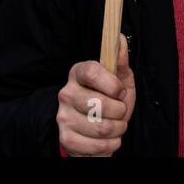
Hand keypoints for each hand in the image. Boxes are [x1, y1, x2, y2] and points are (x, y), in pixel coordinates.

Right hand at [57, 37, 135, 156]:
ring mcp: (63, 117)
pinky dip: (110, 145)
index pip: (91, 72)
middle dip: (120, 112)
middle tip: (120, 112)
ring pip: (102, 127)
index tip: (120, 92)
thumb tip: (119, 38)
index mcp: (78, 73)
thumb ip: (120, 61)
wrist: (95, 129)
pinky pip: (96, 146)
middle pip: (98, 104)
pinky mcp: (65, 139)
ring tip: (115, 125)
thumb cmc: (109, 100)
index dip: (112, 84)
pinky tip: (107, 139)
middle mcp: (66, 93)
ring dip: (117, 130)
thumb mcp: (119, 80)